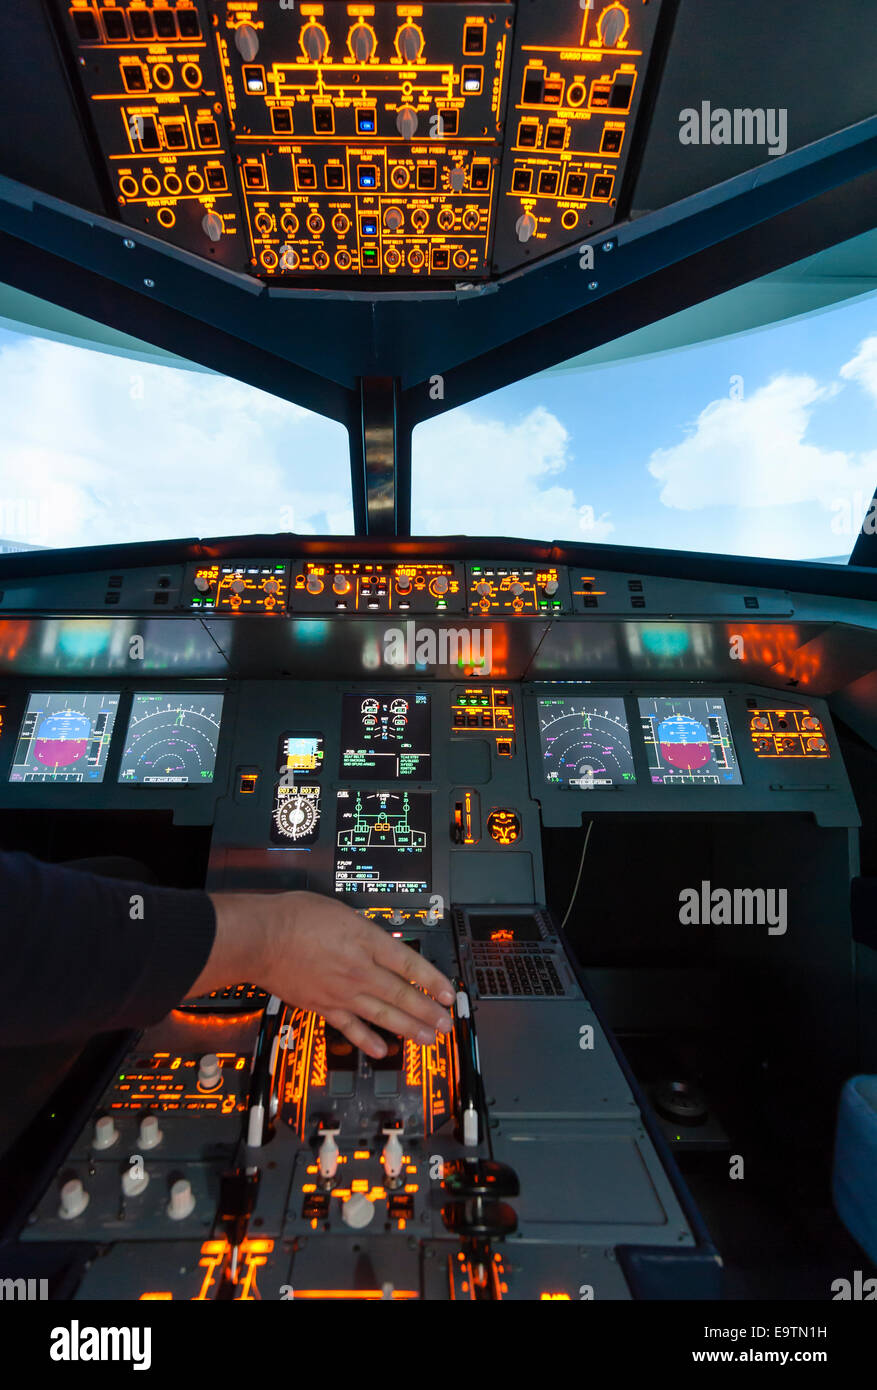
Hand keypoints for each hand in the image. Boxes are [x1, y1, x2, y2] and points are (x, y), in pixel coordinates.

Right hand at [194, 890, 454, 1057]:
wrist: (261, 938)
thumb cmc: (295, 917)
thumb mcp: (341, 911)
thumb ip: (363, 930)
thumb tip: (377, 942)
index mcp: (367, 941)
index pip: (409, 964)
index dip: (432, 980)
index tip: (448, 993)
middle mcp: (360, 970)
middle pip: (402, 994)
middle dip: (427, 1011)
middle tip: (444, 1024)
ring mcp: (343, 992)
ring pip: (383, 1014)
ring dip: (408, 1028)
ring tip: (427, 1038)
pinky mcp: (323, 1006)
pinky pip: (351, 1027)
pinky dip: (367, 1040)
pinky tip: (382, 1050)